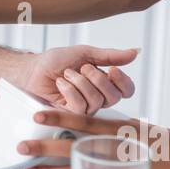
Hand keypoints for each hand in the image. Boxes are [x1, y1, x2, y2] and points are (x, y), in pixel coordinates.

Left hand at [16, 45, 136, 112]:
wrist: (33, 68)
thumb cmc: (56, 61)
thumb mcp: (85, 54)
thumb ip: (110, 56)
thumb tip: (136, 52)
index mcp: (104, 84)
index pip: (127, 90)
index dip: (123, 81)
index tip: (112, 69)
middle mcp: (97, 98)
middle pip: (114, 97)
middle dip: (97, 78)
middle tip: (83, 68)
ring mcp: (84, 109)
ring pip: (96, 101)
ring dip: (79, 81)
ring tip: (66, 74)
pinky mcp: (70, 116)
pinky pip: (80, 107)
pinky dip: (69, 90)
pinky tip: (60, 83)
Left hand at [17, 110, 169, 168]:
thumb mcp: (147, 129)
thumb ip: (121, 128)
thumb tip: (97, 126)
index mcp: (126, 129)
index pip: (86, 121)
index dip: (59, 118)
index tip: (37, 115)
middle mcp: (121, 150)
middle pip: (75, 147)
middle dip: (45, 147)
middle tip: (20, 146)